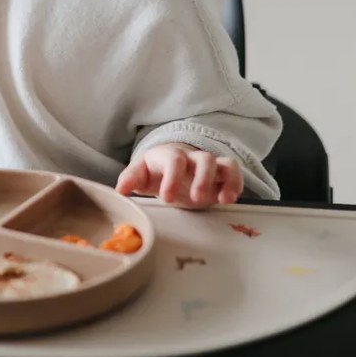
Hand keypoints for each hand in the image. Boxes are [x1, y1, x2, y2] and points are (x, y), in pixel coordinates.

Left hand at [116, 143, 242, 208]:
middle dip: (202, 179)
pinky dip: (236, 183)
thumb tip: (120, 191)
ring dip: (224, 181)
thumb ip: (131, 179)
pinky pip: (233, 171)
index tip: (167, 197)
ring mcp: (208, 165)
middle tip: (196, 199)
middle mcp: (192, 158)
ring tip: (222, 200)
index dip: (172, 177)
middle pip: (204, 159)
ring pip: (222, 163)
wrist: (171, 165)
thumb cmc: (155, 171)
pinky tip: (230, 199)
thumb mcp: (141, 174)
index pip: (174, 160)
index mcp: (170, 156)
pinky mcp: (221, 174)